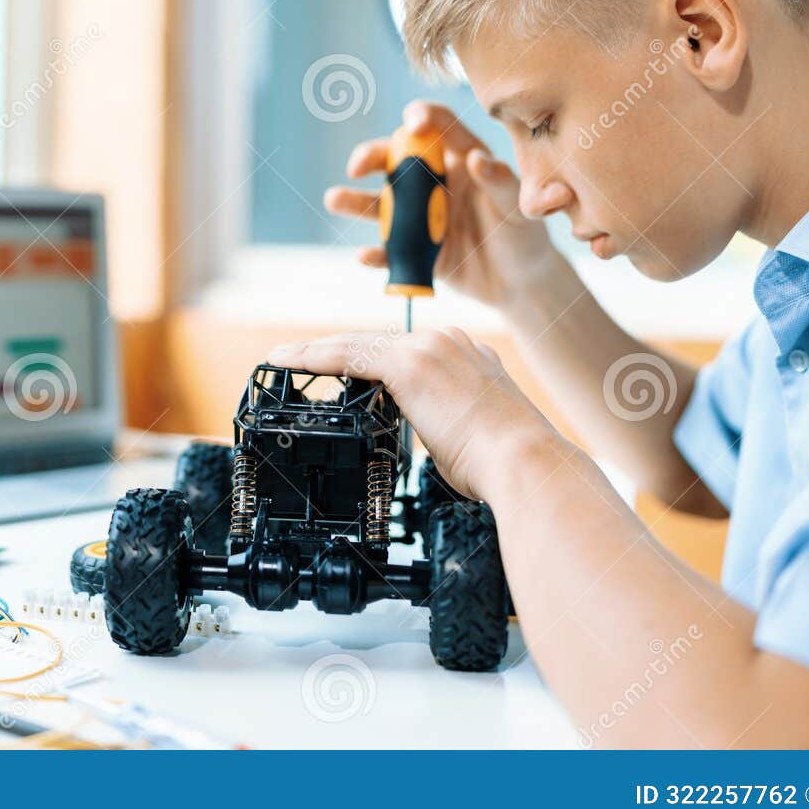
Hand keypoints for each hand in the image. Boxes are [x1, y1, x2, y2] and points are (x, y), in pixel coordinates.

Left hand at [266, 327, 560, 499]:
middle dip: (335, 352)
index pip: (402, 352)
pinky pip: (347, 356)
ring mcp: (429, 349)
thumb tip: (434, 444)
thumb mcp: (473, 438)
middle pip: (375, 342)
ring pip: (356, 344)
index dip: (366, 360)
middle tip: (299, 360)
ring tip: (284, 358)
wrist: (525, 462)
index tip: (345, 372)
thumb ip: (446, 428)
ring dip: (315, 352)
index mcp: (468, 357)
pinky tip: (288, 361)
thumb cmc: (504, 465)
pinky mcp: (410, 364)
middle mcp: (448, 343)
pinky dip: (312, 358)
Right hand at [326, 100, 561, 312]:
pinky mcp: (415, 251)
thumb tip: (476, 158)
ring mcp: (420, 216)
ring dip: (355, 201)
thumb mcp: (517, 206)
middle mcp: (435, 183)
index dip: (421, 118)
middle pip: (396, 160)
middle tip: (357, 165)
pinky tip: (365, 257)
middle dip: (372, 157)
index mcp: (462, 159)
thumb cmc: (524, 234)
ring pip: (381, 204)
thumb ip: (500, 181)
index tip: (412, 123)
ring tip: (333, 199)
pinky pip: (390, 251)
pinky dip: (376, 255)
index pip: (438, 127)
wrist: (520, 283)